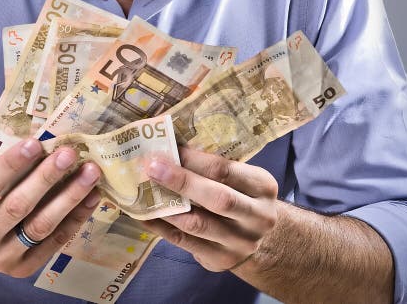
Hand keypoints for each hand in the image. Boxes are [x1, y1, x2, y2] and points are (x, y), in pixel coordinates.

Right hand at [0, 138, 101, 277]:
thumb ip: (9, 171)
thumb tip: (49, 143)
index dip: (10, 164)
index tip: (35, 143)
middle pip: (17, 206)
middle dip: (46, 177)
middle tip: (69, 153)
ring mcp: (2, 258)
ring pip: (40, 226)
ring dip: (69, 197)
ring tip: (90, 174)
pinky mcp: (24, 269)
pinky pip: (55, 241)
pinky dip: (76, 217)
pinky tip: (92, 197)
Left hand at [142, 147, 277, 272]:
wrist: (263, 239)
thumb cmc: (241, 196)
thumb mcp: (241, 179)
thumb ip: (214, 168)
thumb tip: (169, 146)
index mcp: (262, 186)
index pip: (225, 170)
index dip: (194, 159)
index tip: (168, 147)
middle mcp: (258, 217)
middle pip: (217, 198)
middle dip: (181, 181)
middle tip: (152, 167)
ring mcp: (241, 243)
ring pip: (198, 224)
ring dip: (167, 206)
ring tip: (143, 191)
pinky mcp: (222, 260)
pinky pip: (185, 242)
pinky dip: (161, 227)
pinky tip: (144, 215)